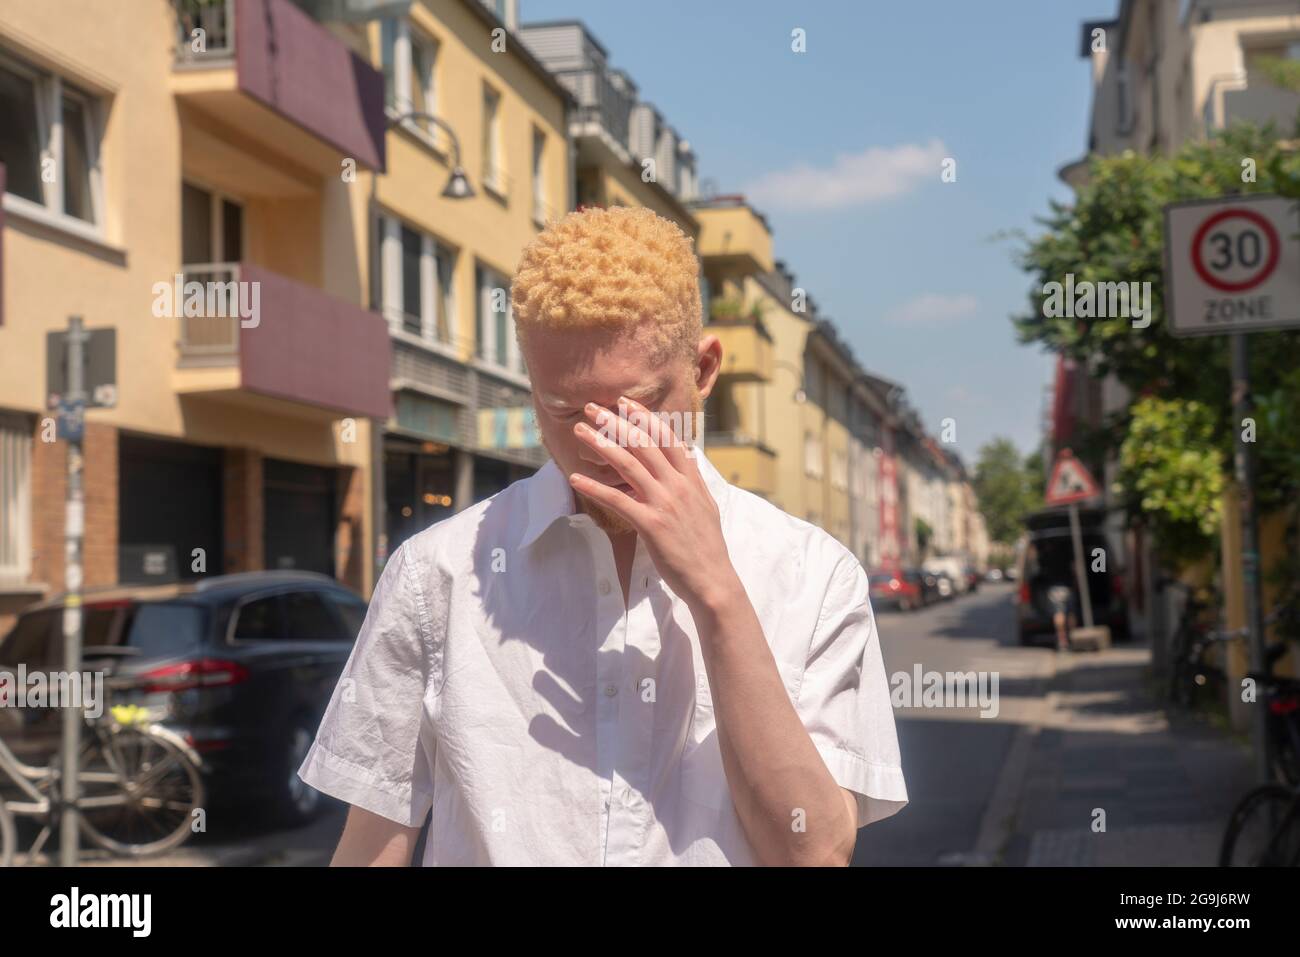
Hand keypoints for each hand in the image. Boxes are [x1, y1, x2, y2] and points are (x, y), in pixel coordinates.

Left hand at [570, 394, 740, 612]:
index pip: (667, 437)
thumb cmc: (707, 547)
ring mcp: (664, 503)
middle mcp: (678, 485)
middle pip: (644, 443)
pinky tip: (576, 478)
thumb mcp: (706, 506)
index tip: (625, 402)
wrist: (713, 579)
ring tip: (580, 432)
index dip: (645, 417)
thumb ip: (693, 482)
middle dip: (616, 421)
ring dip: (601, 444)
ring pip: (629, 464)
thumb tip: (687, 463)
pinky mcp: (651, 524)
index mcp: (691, 479)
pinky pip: (618, 500)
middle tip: (592, 407)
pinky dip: (595, 487)